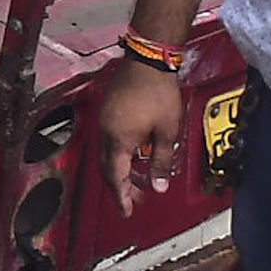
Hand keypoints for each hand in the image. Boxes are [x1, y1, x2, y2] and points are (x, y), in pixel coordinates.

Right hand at [91, 55, 186, 213]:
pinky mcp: (108, 110)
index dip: (121, 197)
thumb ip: (161, 162)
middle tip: (135, 198)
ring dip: (120, 169)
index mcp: (119, 141)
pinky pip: (109, 139)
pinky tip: (135, 153)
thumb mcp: (167, 132)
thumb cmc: (158, 92)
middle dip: (120, 186)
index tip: (126, 211)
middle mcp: (106, 132)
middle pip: (107, 168)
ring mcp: (104, 119)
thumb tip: (158, 186)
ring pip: (107, 154)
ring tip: (139, 177)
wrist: (148, 60)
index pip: (115, 178)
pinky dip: (119, 153)